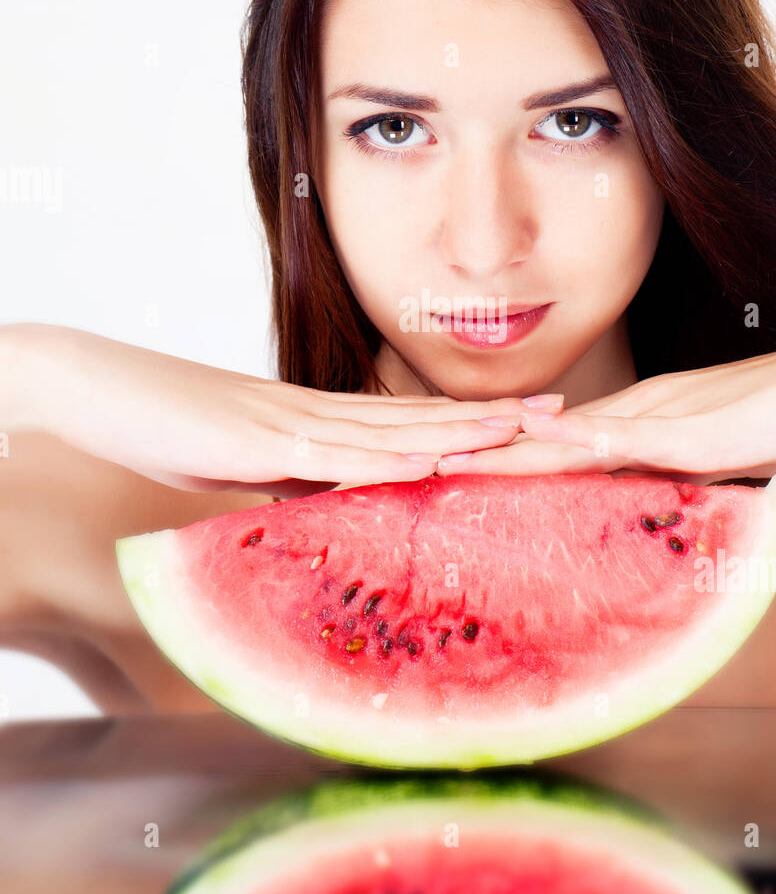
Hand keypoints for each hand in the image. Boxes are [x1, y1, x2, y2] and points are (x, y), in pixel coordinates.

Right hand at [4, 324, 562, 494]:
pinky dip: (386, 458)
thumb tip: (331, 509)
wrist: (90, 385)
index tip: (530, 424)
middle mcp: (315, 415)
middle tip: (567, 416)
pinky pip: (332, 453)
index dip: (472, 422)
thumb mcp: (237, 465)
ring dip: (464, 432)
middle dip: (495, 419)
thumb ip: (287, 484)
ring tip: (531, 433)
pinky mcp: (255, 441)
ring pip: (393, 429)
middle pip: (421, 416)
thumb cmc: (159, 424)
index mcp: (313, 421)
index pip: (408, 421)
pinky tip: (435, 459)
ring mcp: (289, 423)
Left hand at [436, 320, 775, 481]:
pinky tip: (540, 455)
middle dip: (467, 453)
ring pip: (563, 437)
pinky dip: (581, 450)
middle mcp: (636, 413)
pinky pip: (629, 440)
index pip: (546, 446)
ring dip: (499, 451)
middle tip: (396, 466)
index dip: (485, 457)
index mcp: (636, 423)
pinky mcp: (699, 432)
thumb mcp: (721, 460)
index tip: (428, 473)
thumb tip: (630, 503)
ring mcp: (665, 418)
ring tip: (433, 462)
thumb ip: (670, 476)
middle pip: (535, 437)